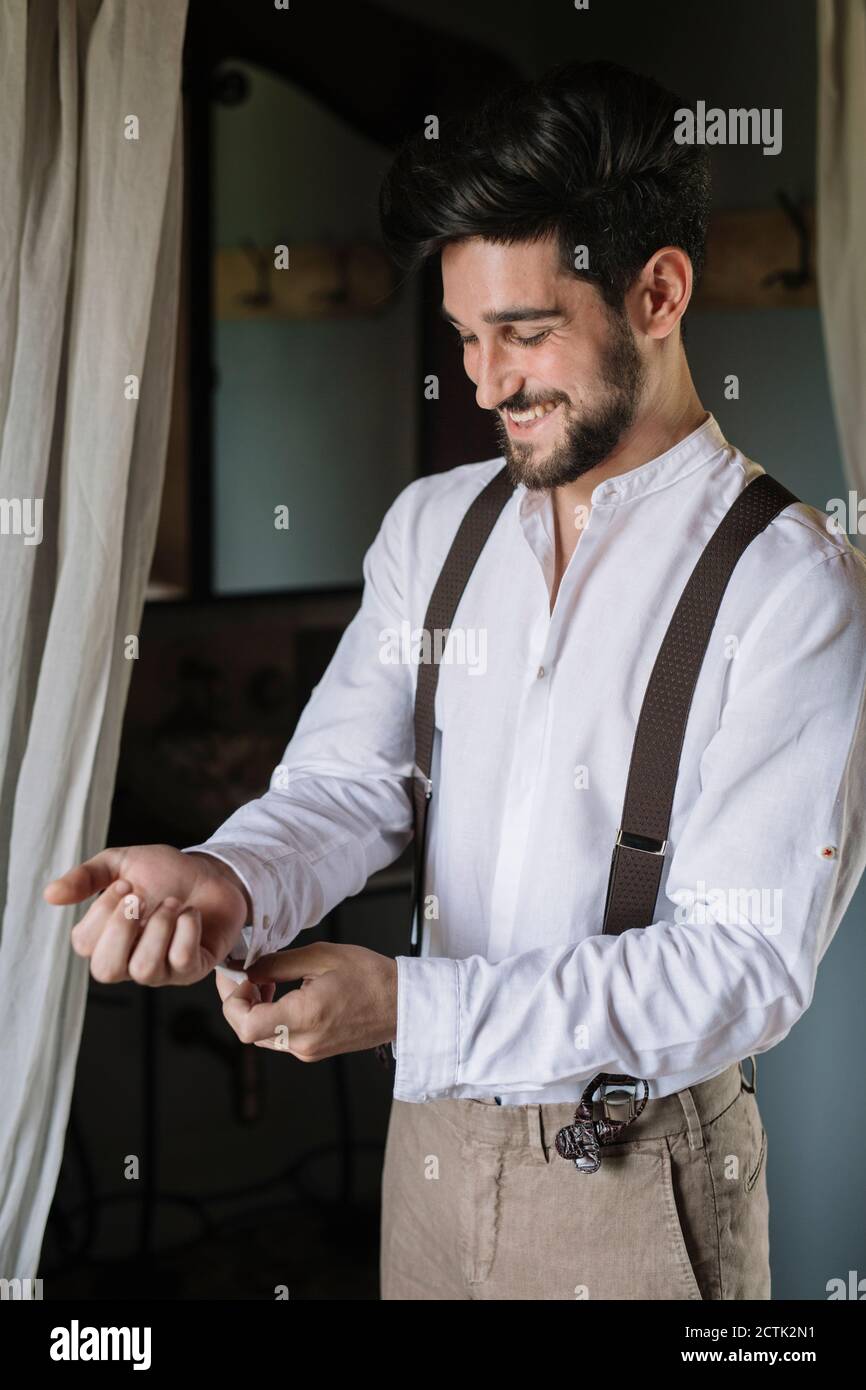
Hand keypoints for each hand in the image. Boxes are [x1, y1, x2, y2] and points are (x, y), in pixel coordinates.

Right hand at [43, 845, 249, 984]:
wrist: (212, 873)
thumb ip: (86, 878)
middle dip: (122, 929)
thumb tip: (49, 895)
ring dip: (159, 927)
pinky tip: (192, 913)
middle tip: (141, 898)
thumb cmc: (164, 874)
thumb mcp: (121, 864)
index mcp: (106, 938)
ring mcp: (161, 969)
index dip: (102, 911)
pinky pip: (182, 962)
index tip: (126, 882)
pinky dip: (187, 930)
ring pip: (144, 971)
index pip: (84, 943)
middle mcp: (129, 960)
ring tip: (173, 903)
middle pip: (105, 971)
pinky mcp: (192, 968)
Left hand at [214, 941, 397, 1059]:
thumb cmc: (370, 977)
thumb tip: (246, 968)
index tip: (240, 979)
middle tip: (244, 973)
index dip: (233, 1001)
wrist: (402, 1004)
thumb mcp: (321, 956)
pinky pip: (278, 1037)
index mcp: (305, 1016)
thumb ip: (277, 964)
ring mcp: (308, 1051)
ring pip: (260, 1035)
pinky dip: (270, 1016)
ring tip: (267, 980)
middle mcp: (303, 1041)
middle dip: (239, 1001)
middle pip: (247, 1031)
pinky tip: (282, 993)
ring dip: (254, 1008)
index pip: (245, 1026)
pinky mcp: (313, 1051)